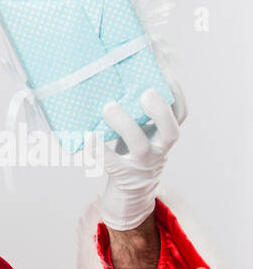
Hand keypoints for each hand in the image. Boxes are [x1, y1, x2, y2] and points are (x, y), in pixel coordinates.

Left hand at [99, 81, 186, 230]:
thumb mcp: (141, 134)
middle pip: (169, 130)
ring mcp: (141, 165)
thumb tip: (119, 78)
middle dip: (160, 111)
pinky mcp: (122, 176)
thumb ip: (138, 114)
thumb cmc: (131, 155)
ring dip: (125, 125)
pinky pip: (111, 163)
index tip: (165, 72)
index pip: (180, 114)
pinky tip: (88, 136)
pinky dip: (99, 150)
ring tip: (109, 107)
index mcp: (164, 136)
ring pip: (140, 145)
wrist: (129, 196)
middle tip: (145, 92)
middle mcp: (159, 150)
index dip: (176, 93)